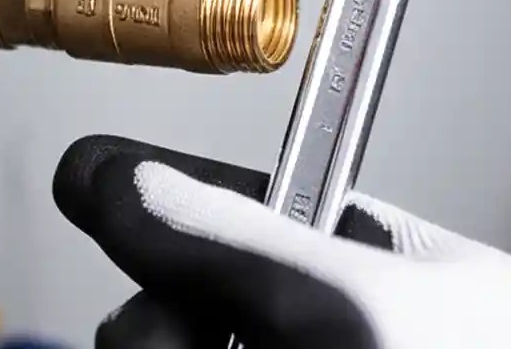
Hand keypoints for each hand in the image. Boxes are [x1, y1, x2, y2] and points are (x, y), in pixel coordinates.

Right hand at [55, 135, 510, 348]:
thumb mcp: (352, 316)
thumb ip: (235, 241)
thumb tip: (121, 180)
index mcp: (419, 285)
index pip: (279, 204)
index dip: (186, 194)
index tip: (92, 179)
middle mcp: (361, 347)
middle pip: (209, 295)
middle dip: (162, 318)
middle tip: (163, 343)